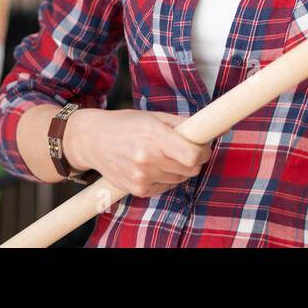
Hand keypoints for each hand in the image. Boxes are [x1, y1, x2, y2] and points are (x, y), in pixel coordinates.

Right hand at [67, 108, 211, 198]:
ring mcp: (142, 178)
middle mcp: (147, 160)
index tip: (203, 146)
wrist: (93, 141)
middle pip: (190, 169)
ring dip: (181, 169)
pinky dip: (167, 178)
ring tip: (166, 155)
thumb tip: (214, 127)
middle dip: (195, 159)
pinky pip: (166, 187)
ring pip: (180, 179)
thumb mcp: (154, 117)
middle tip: (187, 149)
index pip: (192, 156)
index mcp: (154, 136)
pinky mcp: (138, 191)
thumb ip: (183, 124)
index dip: (204, 151)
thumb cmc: (126, 125)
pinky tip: (156, 165)